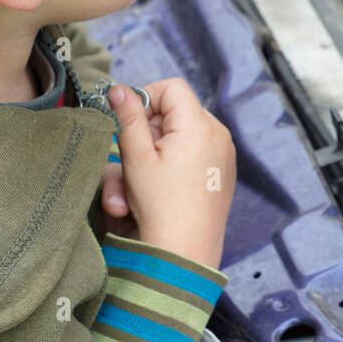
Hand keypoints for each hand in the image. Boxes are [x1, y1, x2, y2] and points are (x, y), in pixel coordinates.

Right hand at [107, 79, 236, 269]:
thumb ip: (128, 119)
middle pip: (174, 113)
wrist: (185, 254)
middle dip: (147, 134)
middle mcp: (218, 134)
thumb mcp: (136, 159)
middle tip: (132, 162)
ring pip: (179, 137)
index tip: (128, 123)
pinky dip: (171, 165)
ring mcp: (223, 153)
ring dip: (153, 155)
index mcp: (200, 125)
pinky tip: (159, 191)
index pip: (172, 87)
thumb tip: (119, 89)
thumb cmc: (160, 208)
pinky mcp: (221, 171)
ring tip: (139, 186)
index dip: (146, 98)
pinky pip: (192, 154)